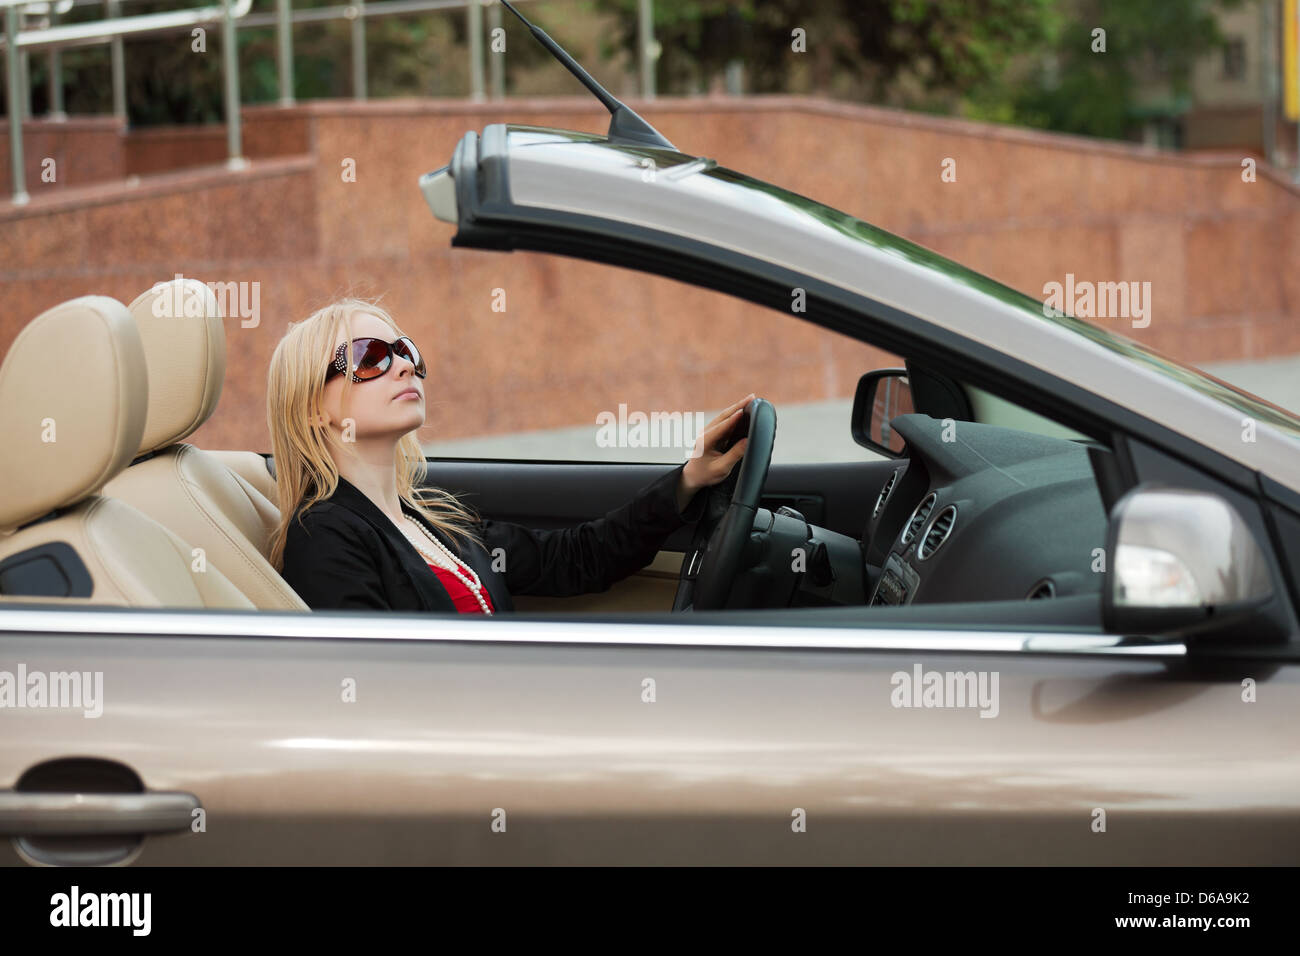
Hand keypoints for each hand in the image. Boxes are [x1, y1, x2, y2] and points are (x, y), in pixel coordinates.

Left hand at [676, 393, 754, 512]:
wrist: (692, 476)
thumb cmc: (705, 474)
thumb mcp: (721, 468)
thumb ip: (734, 455)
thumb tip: (747, 441)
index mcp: (705, 441)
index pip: (721, 427)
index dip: (734, 419)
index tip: (744, 411)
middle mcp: (705, 433)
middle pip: (724, 416)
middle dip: (738, 406)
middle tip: (752, 397)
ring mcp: (708, 431)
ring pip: (724, 416)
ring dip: (737, 407)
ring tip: (750, 399)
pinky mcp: (713, 433)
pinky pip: (725, 421)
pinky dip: (735, 414)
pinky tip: (744, 409)